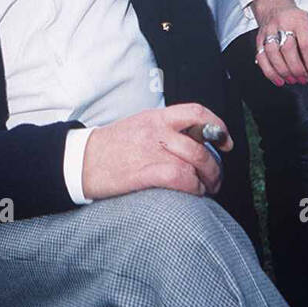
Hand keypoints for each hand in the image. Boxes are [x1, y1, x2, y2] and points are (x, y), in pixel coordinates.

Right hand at [81, 104, 228, 201]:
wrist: (81, 160)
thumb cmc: (110, 148)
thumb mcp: (138, 126)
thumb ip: (164, 130)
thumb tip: (193, 141)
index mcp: (155, 116)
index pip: (196, 112)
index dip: (217, 126)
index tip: (226, 140)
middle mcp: (157, 130)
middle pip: (201, 145)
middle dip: (216, 165)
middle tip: (215, 178)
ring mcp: (153, 150)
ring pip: (197, 162)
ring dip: (209, 180)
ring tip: (207, 190)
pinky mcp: (147, 172)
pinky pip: (183, 178)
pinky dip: (195, 188)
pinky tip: (194, 194)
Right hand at [251, 0, 307, 85]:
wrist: (276, 9)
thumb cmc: (298, 21)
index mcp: (300, 20)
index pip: (307, 44)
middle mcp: (282, 24)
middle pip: (288, 49)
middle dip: (297, 69)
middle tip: (304, 79)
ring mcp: (269, 31)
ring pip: (272, 53)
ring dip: (283, 71)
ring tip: (293, 79)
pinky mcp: (259, 39)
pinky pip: (261, 57)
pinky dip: (269, 72)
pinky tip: (279, 79)